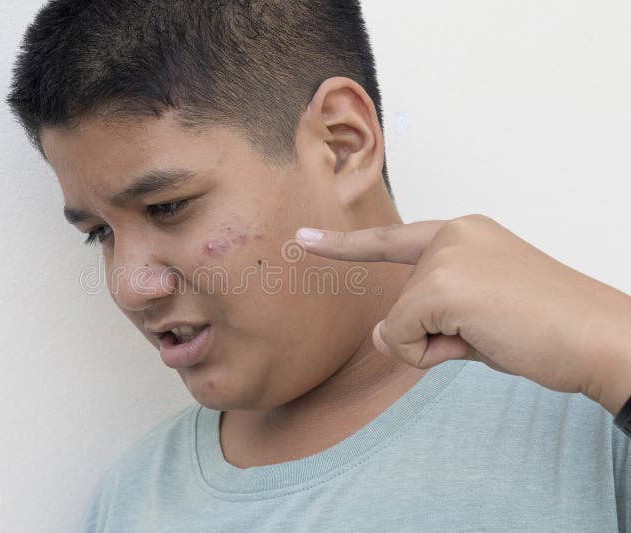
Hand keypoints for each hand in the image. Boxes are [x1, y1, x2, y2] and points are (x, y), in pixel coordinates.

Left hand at [296, 214, 630, 414]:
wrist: (597, 337)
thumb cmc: (546, 328)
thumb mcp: (478, 318)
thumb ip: (423, 320)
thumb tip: (378, 335)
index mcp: (464, 234)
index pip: (392, 241)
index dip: (343, 245)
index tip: (302, 239)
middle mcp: (450, 235)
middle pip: (400, 302)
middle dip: (433, 332)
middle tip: (493, 329)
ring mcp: (444, 257)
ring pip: (399, 323)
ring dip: (437, 345)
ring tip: (493, 332)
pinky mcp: (441, 286)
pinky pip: (403, 338)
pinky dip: (432, 355)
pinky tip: (480, 340)